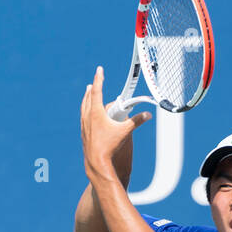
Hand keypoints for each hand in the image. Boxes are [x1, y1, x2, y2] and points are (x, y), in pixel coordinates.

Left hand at [81, 66, 151, 183]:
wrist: (96, 162)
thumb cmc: (109, 146)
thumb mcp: (124, 132)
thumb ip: (136, 122)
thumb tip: (148, 115)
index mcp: (96, 113)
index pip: (97, 90)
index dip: (99, 78)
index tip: (99, 69)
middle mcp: (88, 116)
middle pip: (88, 97)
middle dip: (92, 87)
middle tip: (94, 81)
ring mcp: (84, 124)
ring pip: (84, 106)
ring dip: (87, 98)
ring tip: (88, 93)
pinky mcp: (83, 132)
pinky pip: (83, 116)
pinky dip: (85, 110)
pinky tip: (87, 113)